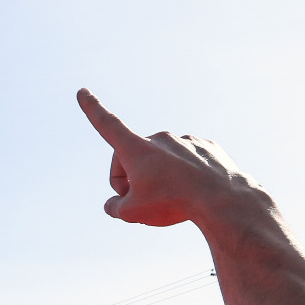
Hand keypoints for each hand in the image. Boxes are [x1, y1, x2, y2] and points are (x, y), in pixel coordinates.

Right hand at [76, 88, 264, 229]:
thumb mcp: (132, 213)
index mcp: (137, 149)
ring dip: (160, 178)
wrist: (221, 199)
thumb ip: (114, 207)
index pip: (108, 125)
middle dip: (131, 180)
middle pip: (134, 159)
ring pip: (162, 161)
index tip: (83, 91)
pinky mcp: (205, 147)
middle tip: (141, 203)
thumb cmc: (172, 204)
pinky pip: (187, 162)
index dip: (92, 109)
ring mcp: (185, 141)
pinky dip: (185, 175)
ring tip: (173, 198)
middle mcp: (160, 139)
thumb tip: (116, 203)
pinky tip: (193, 190)